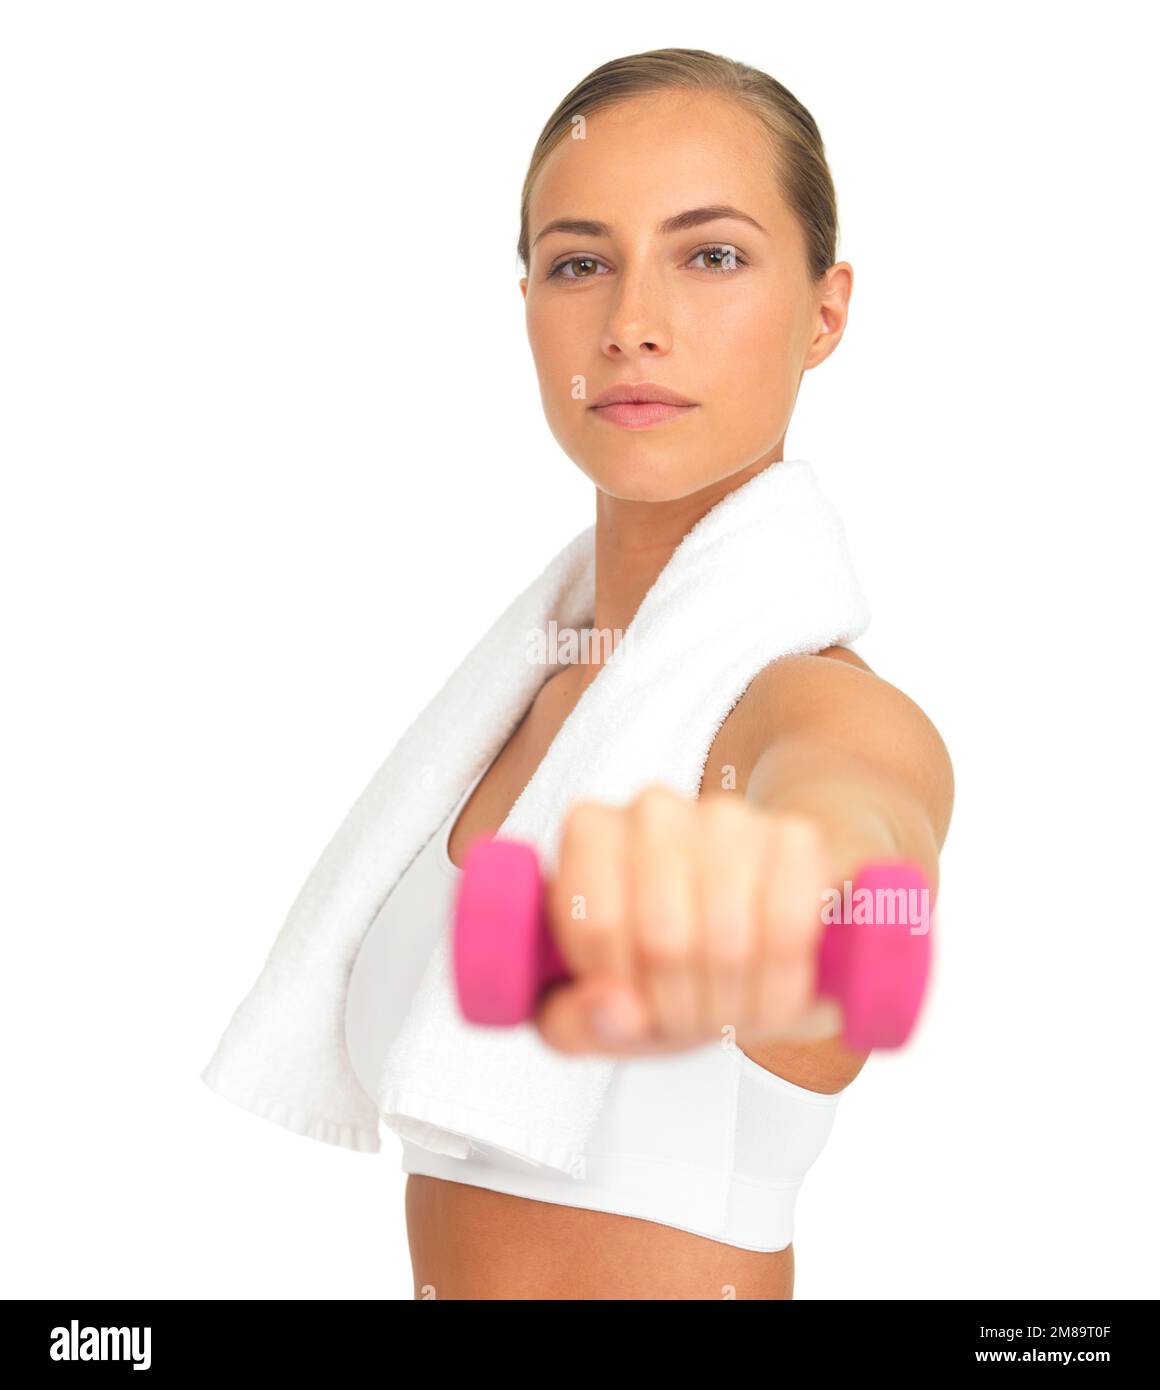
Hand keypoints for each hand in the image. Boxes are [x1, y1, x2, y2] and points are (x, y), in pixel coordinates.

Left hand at [533, 782, 841, 1057]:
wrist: (757, 926)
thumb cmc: (667, 964)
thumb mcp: (605, 1010)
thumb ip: (580, 1024)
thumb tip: (610, 1007)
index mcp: (590, 831)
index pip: (597, 924)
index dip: (620, 992)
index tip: (635, 1007)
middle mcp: (654, 810)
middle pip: (663, 938)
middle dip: (680, 1008)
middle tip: (688, 1019)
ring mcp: (728, 815)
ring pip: (728, 939)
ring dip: (732, 1004)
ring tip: (728, 1008)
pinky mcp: (796, 834)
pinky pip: (789, 928)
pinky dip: (782, 984)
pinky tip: (772, 990)